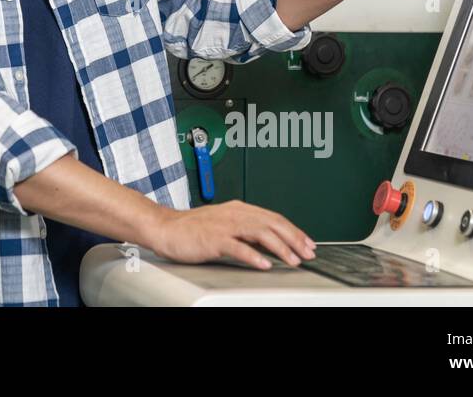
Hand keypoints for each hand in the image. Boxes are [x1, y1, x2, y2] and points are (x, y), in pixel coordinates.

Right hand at [145, 200, 315, 268]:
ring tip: (292, 259)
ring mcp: (224, 225)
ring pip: (259, 232)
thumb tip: (270, 242)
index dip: (294, 230)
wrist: (164, 228)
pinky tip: (264, 264)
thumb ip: (246, 231)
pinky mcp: (213, 239)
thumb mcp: (224, 224)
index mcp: (238, 209)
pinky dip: (253, 255)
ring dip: (279, 247)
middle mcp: (234, 214)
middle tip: (308, 253)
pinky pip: (237, 247)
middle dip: (294, 238)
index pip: (273, 217)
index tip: (307, 243)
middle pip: (271, 223)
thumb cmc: (191, 229)